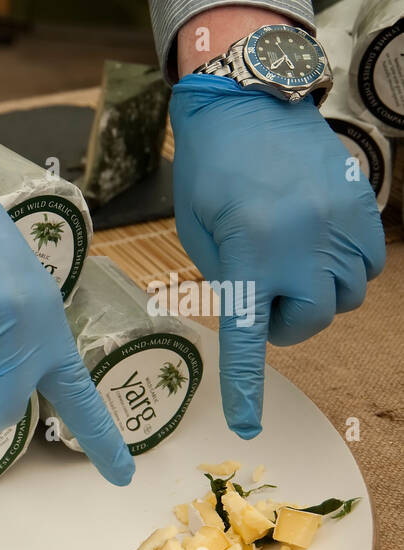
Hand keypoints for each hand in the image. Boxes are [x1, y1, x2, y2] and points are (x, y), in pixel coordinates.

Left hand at [170, 74, 385, 437]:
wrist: (248, 104)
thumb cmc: (210, 173)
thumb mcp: (200, 236)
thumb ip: (231, 281)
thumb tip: (263, 312)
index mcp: (249, 255)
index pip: (249, 339)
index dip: (248, 388)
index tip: (246, 426)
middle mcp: (301, 245)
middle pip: (310, 321)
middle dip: (287, 323)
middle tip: (263, 299)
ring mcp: (339, 225)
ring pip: (345, 297)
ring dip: (318, 296)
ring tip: (289, 265)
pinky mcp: (362, 208)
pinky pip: (369, 266)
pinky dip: (347, 270)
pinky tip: (318, 248)